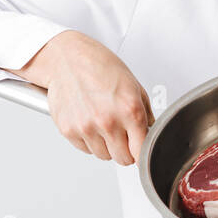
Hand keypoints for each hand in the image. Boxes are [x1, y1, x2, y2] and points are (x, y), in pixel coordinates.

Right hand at [10, 30, 154, 164]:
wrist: (67, 58)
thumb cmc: (99, 66)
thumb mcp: (134, 85)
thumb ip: (145, 113)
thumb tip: (150, 133)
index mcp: (129, 110)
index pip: (141, 152)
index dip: (142, 152)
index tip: (140, 148)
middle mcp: (108, 121)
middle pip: (123, 159)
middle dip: (126, 150)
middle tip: (122, 135)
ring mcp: (86, 127)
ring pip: (103, 156)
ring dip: (106, 146)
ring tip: (103, 123)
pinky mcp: (68, 130)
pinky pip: (85, 149)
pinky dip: (89, 141)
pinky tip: (90, 121)